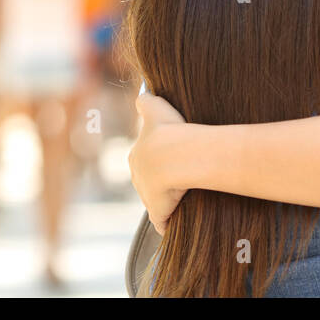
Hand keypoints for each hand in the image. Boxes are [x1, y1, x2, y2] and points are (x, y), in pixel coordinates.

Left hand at [128, 90, 188, 234]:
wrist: (173, 156)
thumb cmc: (169, 131)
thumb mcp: (156, 109)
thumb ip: (146, 102)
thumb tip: (141, 94)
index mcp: (137, 156)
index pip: (145, 160)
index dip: (158, 161)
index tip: (171, 160)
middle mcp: (138, 177)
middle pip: (147, 182)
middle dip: (158, 184)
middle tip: (179, 181)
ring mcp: (147, 197)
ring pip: (156, 201)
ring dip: (165, 202)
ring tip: (182, 200)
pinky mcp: (157, 212)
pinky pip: (162, 220)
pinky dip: (167, 222)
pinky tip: (175, 224)